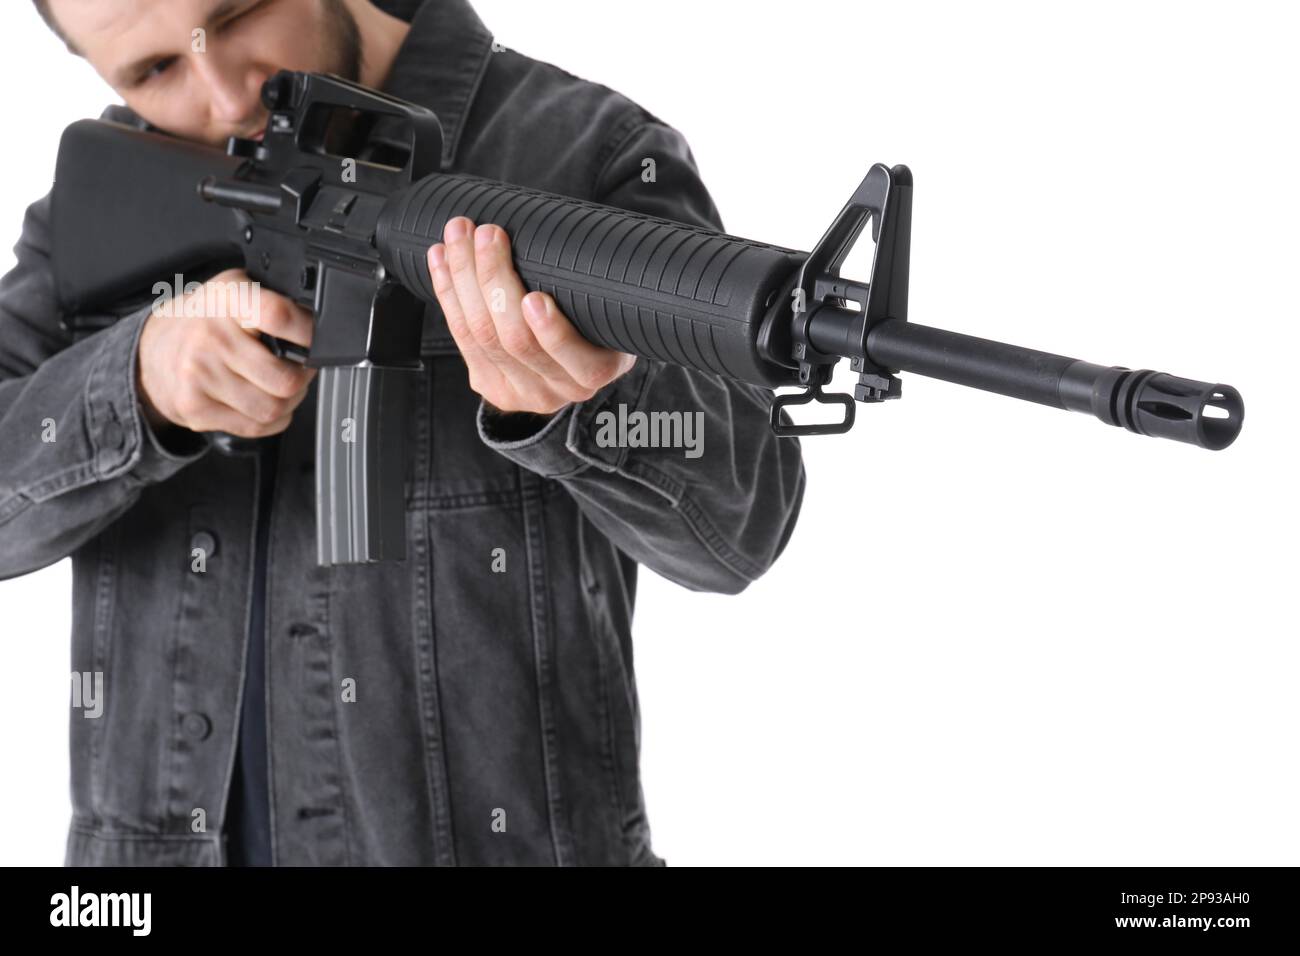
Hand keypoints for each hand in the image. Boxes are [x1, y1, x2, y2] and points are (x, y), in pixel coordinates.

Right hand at [137, 268, 316, 437]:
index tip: (314, 340)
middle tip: (298, 369)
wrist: (153, 350)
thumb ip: (275, 301)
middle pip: (285, 379)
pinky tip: (260, 401)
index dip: (306, 333)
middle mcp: (211, 336)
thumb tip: (318, 325)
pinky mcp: (194, 408)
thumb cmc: (207, 321)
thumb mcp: (238, 290)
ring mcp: (199, 375)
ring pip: (273, 409)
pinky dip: (270, 420)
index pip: (276, 315)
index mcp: (228, 298)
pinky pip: (255, 427)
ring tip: (277, 385)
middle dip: (302, 379)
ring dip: (288, 403)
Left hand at [426, 216, 636, 414]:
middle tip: (489, 234)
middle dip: (495, 279)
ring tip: (460, 235)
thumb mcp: (608, 310)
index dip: (550, 331)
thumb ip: (592, 291)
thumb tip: (561, 240)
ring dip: (463, 277)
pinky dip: (447, 292)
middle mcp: (557, 389)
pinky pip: (461, 337)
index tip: (535, 298)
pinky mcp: (488, 385)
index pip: (568, 355)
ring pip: (480, 334)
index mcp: (595, 370)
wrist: (572, 358)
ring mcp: (519, 392)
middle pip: (515, 339)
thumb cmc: (595, 318)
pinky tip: (441, 260)